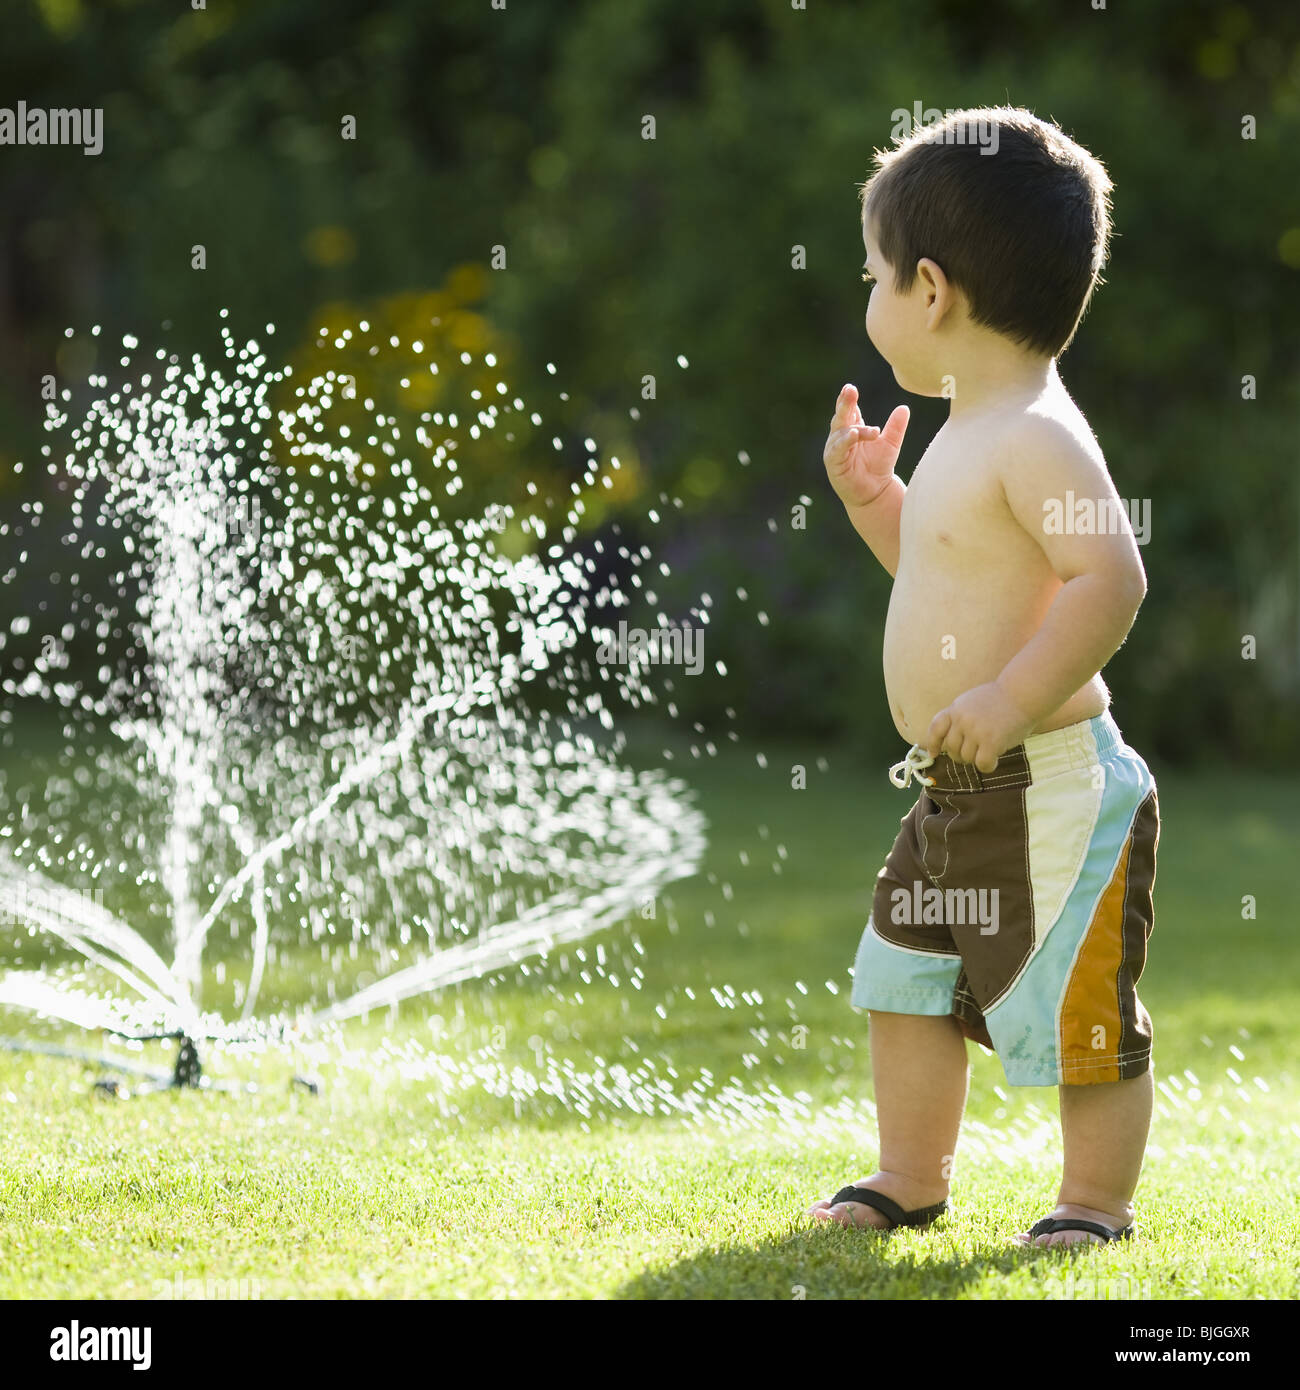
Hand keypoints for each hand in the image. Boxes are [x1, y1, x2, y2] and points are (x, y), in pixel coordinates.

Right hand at [823, 384, 908, 510]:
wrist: (875, 493)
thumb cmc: (879, 467)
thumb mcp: (890, 444)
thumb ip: (895, 427)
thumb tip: (904, 408)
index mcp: (852, 429)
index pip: (849, 411)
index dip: (849, 399)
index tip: (851, 388)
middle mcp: (840, 437)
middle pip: (841, 417)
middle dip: (844, 404)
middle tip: (849, 390)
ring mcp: (835, 450)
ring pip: (841, 434)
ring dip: (852, 427)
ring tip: (867, 427)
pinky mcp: (834, 464)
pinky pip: (837, 451)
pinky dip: (844, 442)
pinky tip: (852, 435)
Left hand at [924, 681, 1034, 771]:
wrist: (1024, 693)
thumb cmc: (1001, 699)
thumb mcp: (971, 702)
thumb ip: (960, 718)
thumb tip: (949, 743)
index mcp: (955, 709)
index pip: (936, 729)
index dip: (933, 744)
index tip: (934, 754)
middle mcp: (962, 720)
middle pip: (951, 748)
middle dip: (960, 755)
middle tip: (974, 753)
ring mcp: (975, 731)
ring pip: (966, 758)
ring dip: (976, 759)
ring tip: (989, 750)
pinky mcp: (991, 742)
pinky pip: (982, 764)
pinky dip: (987, 766)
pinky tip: (994, 760)